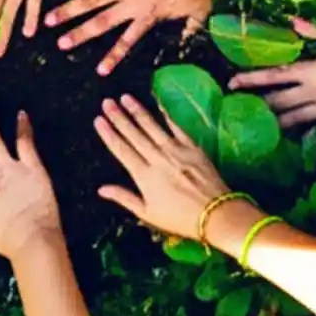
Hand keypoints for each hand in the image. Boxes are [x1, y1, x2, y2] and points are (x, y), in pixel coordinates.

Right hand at [46, 0, 239, 75]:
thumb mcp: (198, 13)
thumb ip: (188, 27)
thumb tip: (183, 37)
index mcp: (148, 15)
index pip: (126, 41)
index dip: (112, 57)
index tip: (99, 71)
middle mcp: (131, 0)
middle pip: (99, 20)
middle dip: (78, 33)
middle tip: (59, 43)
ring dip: (69, 7)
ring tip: (50, 16)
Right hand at [94, 94, 229, 240]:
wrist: (216, 214)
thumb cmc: (180, 218)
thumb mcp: (148, 213)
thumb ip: (124, 198)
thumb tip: (101, 189)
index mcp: (144, 176)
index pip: (121, 149)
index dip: (109, 134)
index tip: (98, 120)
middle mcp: (157, 158)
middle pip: (134, 134)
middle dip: (119, 117)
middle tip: (107, 102)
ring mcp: (176, 150)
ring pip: (152, 126)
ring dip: (138, 111)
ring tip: (125, 97)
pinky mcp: (192, 147)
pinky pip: (176, 127)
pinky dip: (166, 115)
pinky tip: (158, 104)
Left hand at [227, 18, 315, 128]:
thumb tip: (292, 21)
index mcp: (315, 71)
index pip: (275, 76)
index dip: (252, 80)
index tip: (232, 83)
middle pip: (281, 102)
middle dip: (259, 106)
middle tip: (238, 110)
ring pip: (298, 120)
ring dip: (278, 123)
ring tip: (261, 128)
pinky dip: (309, 133)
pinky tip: (300, 139)